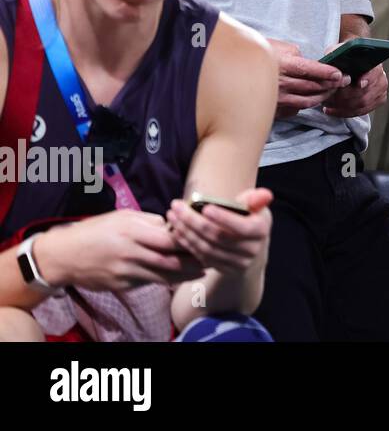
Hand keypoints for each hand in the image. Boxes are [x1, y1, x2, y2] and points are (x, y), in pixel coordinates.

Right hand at [34, 211, 203, 290]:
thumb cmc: (95, 231)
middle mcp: (131, 253)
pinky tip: (178, 277)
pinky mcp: (122, 285)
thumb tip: (174, 224)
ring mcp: (126, 272)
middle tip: (212, 258)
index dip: (189, 240)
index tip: (205, 238)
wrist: (63, 256)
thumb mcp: (122, 217)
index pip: (170, 238)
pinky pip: (149, 282)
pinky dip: (165, 280)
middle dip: (194, 261)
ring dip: (185, 274)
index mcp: (132, 232)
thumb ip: (150, 221)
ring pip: (163, 275)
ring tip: (202, 270)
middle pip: (171, 260)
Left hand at [165, 188, 273, 274]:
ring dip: (186, 232)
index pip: (241, 227)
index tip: (205, 207)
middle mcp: (251, 250)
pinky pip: (201, 257)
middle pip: (218, 237)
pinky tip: (177, 230)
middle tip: (177, 207)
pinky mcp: (223, 270)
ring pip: (206, 248)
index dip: (223, 218)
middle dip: (194, 221)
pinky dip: (187, 243)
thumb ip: (255, 199)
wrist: (251, 249)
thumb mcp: (256, 208)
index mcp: (261, 231)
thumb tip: (265, 194)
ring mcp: (237, 263)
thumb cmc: (250, 220)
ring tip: (173, 216)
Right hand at [266, 38, 348, 117]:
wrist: (234, 69)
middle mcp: (283, 83)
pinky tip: (313, 99)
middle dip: (332, 85)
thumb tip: (309, 63)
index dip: (329, 73)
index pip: (313, 70)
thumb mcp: (278, 47)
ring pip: (308, 100)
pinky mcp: (274, 108)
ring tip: (332, 91)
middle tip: (344, 82)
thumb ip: (296, 55)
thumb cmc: (258, 55)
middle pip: (314, 87)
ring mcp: (278, 98)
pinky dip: (307, 104)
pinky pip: (296, 108)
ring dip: (323, 96)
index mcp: (285, 65)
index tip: (340, 74)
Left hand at [323, 61, 387, 117]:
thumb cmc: (341, 58)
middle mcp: (380, 76)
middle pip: (366, 92)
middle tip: (329, 97)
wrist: (347, 65)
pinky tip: (334, 109)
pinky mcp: (377, 100)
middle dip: (345, 97)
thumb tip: (335, 71)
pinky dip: (346, 112)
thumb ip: (336, 56)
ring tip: (328, 104)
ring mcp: (380, 89)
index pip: (375, 71)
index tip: (360, 83)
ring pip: (363, 104)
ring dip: (343, 106)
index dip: (369, 78)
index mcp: (372, 61)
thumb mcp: (336, 52)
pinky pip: (362, 111)